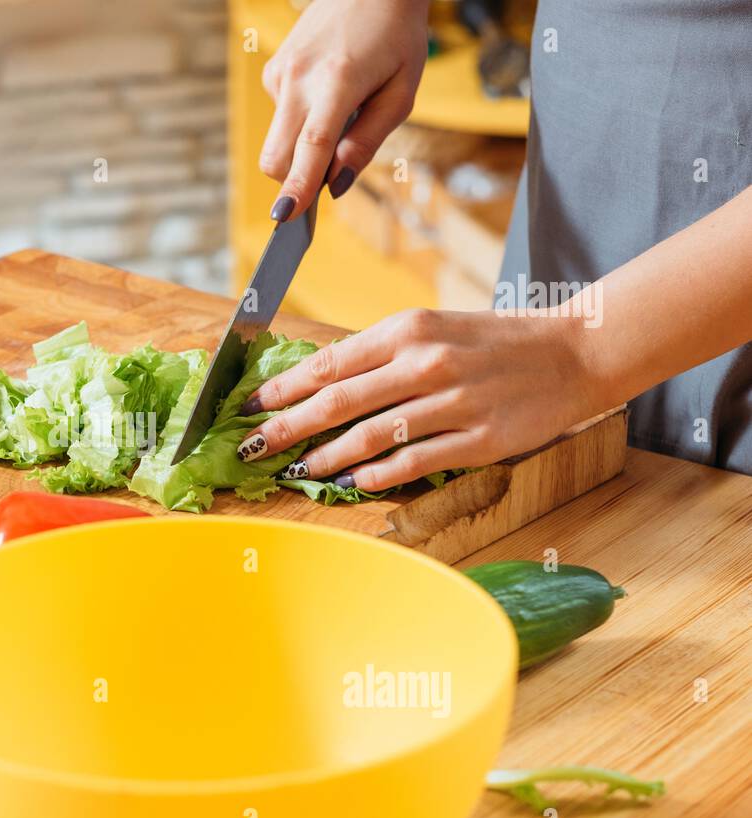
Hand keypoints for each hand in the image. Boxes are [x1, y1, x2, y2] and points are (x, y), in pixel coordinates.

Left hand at [234, 309, 606, 490]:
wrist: (573, 352)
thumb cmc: (492, 341)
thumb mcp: (431, 329)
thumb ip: (379, 354)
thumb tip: (319, 382)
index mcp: (407, 330)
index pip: (329, 364)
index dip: (282, 389)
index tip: (248, 406)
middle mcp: (425, 362)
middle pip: (337, 401)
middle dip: (286, 426)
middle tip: (252, 447)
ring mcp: (452, 402)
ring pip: (370, 436)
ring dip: (324, 457)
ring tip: (295, 470)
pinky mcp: (477, 439)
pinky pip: (414, 462)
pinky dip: (377, 476)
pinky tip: (350, 484)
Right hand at [260, 0, 429, 219]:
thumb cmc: (395, 37)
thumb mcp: (402, 91)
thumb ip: (369, 140)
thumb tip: (337, 183)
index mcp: (338, 81)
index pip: (312, 144)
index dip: (298, 184)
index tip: (284, 215)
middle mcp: (300, 77)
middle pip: (278, 156)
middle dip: (294, 179)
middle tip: (327, 175)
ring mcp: (280, 73)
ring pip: (278, 141)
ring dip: (303, 147)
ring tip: (340, 111)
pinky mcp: (273, 71)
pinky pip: (281, 118)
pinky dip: (301, 121)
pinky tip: (326, 92)